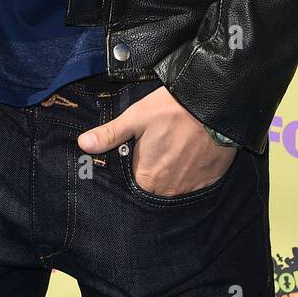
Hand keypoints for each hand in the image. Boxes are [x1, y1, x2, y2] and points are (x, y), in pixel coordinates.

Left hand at [77, 84, 237, 197]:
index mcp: (146, 179)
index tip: (138, 152)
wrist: (214, 105)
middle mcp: (168, 191)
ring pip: (175, 185)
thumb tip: (83, 144)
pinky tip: (192, 153)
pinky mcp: (210, 181)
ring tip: (175, 148)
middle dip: (154, 171)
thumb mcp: (136, 117)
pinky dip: (192, 171)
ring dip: (172, 172)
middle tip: (159, 148)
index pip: (133, 183)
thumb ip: (110, 135)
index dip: (134, 166)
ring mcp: (191, 187)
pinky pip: (195, 182)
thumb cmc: (172, 110)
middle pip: (154, 186)